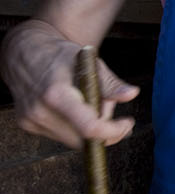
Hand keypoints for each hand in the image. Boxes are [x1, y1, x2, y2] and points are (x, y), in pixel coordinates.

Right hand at [1, 21, 138, 149]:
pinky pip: (61, 135)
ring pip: (73, 140)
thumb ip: (110, 83)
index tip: (127, 123)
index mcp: (56, 94)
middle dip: (104, 126)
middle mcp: (39, 112)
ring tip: (88, 101)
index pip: (89, 127)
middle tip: (108, 103)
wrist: (25, 53)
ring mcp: (31, 121)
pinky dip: (74, 126)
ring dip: (88, 127)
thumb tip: (131, 94)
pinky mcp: (27, 125)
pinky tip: (74, 106)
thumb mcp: (88, 62)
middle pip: (84, 138)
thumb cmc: (60, 55)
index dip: (113, 131)